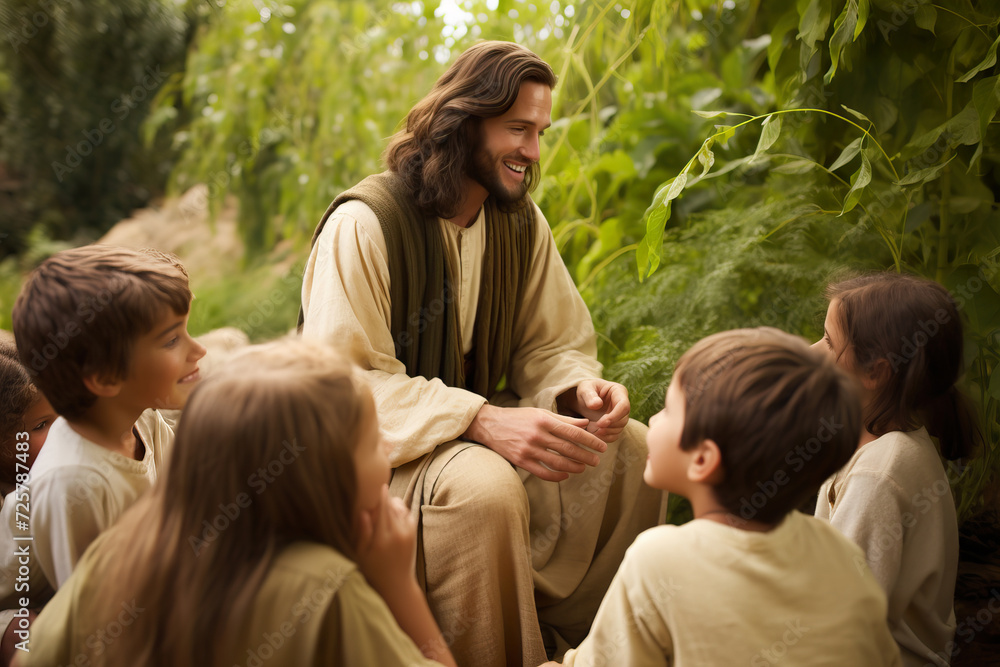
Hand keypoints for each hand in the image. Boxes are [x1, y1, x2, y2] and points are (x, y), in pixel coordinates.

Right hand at [354, 486, 416, 595]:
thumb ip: (362, 533)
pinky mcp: (413, 533)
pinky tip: (389, 514)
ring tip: (379, 507)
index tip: (377, 483)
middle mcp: (398, 533)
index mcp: (383, 538)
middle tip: (372, 496)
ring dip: (391, 503)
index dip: (380, 495)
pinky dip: (399, 509)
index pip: (382, 510)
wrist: (396, 584)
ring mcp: (408, 533)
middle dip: (383, 498)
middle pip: (391, 505)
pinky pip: (406, 512)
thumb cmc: (372, 570)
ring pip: (400, 507)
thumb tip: (364, 512)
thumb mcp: (361, 555)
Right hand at [463, 404, 607, 481]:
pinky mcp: (521, 461)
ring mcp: (528, 449)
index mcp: (544, 420)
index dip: (590, 440)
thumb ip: (563, 419)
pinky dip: (556, 475)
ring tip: (584, 467)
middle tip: (597, 460)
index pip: (573, 431)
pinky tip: (566, 474)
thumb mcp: (540, 413)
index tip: (602, 446)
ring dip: (574, 466)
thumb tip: (585, 423)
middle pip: (568, 448)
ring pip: (557, 462)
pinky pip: (543, 472)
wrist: (490, 425)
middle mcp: (537, 434)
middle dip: (586, 455)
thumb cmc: (519, 417)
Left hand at [560, 379, 629, 442]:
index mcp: (619, 391)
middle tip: (593, 428)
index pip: (624, 406)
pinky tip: (594, 435)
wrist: (584, 397)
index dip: (614, 416)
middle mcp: (623, 404)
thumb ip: (590, 395)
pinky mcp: (616, 424)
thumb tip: (597, 404)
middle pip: (624, 419)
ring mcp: (620, 415)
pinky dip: (605, 437)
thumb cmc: (586, 389)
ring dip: (606, 432)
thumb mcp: (585, 389)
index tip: (600, 423)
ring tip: (591, 430)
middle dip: (609, 426)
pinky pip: (615, 434)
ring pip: (620, 428)